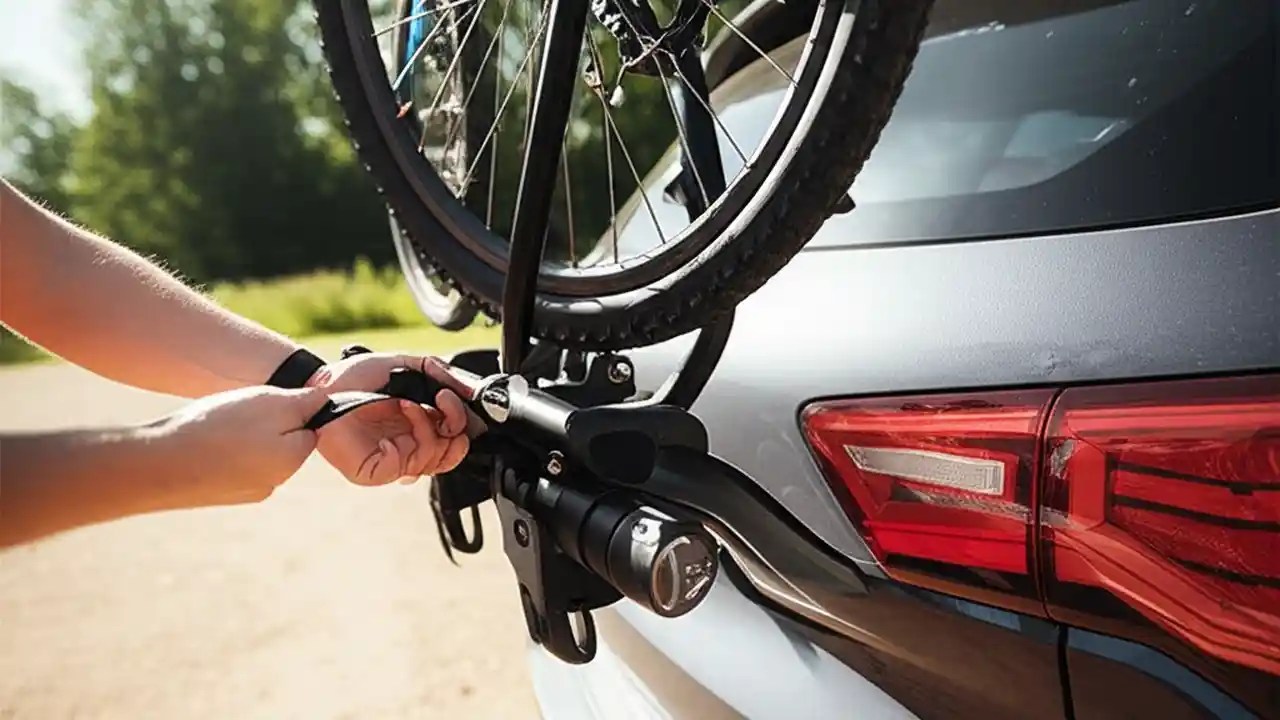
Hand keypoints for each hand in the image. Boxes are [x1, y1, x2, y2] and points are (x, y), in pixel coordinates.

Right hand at [158, 385, 330, 506]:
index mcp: (292, 460)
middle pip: (281, 440)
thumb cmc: (219, 428)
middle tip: (235, 411)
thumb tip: (330, 401)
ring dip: (239, 435)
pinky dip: (218, 450)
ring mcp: (244, 492)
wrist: (157, 466)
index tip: (262, 402)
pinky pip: (227, 464)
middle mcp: (274, 482)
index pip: (309, 427)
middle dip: (263, 422)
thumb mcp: (271, 402)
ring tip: (214, 426)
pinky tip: (199, 441)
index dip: (288, 408)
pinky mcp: (216, 494)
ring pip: (253, 451)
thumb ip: (305, 402)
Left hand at [307, 351, 470, 485]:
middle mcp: (411, 443)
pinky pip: (405, 468)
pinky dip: (405, 445)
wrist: (321, 386)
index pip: (456, 436)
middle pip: (452, 453)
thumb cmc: (356, 377)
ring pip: (433, 460)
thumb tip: (472, 391)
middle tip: (442, 403)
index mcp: (421, 422)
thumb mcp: (407, 365)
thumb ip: (442, 374)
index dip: (463, 422)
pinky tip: (394, 427)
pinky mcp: (376, 471)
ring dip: (428, 427)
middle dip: (455, 426)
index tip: (452, 398)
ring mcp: (395, 458)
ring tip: (408, 404)